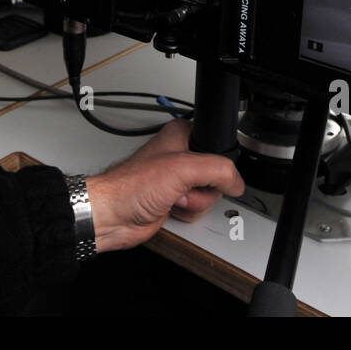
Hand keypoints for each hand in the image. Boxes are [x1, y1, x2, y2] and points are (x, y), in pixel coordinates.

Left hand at [85, 118, 244, 252]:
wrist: (114, 215)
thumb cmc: (132, 185)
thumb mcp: (183, 168)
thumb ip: (218, 170)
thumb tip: (237, 181)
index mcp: (182, 134)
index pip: (219, 144)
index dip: (217, 162)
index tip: (204, 172)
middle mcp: (181, 155)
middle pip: (217, 174)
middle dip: (204, 188)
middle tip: (184, 186)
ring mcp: (178, 179)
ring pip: (209, 194)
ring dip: (195, 202)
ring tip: (174, 197)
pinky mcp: (176, 199)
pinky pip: (198, 208)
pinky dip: (188, 212)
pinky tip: (171, 206)